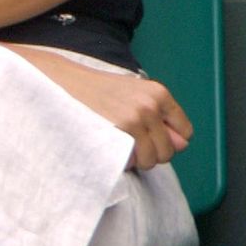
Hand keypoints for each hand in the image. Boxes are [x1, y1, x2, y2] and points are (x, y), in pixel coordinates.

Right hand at [15, 50, 191, 170]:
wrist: (61, 83)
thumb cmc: (95, 91)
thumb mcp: (132, 95)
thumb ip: (159, 117)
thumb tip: (183, 144)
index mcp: (158, 93)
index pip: (185, 132)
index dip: (167, 139)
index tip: (149, 136)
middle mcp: (150, 105)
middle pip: (169, 150)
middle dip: (151, 152)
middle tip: (127, 140)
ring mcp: (134, 120)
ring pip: (152, 160)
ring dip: (136, 159)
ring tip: (117, 143)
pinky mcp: (117, 133)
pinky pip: (132, 162)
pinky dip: (123, 161)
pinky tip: (109, 147)